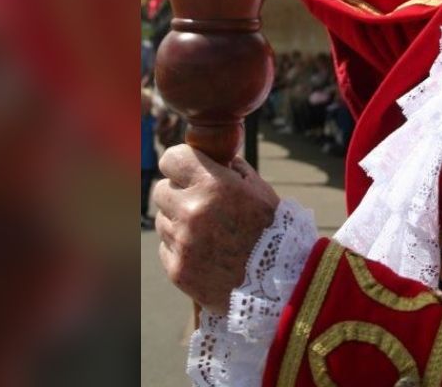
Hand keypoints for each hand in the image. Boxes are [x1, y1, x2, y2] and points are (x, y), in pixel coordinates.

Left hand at [153, 146, 280, 310]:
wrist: (281, 285)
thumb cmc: (274, 232)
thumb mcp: (260, 190)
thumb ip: (232, 169)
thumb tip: (210, 156)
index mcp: (214, 185)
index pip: (171, 159)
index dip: (180, 163)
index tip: (186, 170)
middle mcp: (192, 211)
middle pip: (161, 190)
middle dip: (177, 193)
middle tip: (198, 204)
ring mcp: (182, 243)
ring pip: (162, 221)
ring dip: (178, 222)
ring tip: (207, 233)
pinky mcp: (177, 270)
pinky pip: (166, 249)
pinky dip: (179, 249)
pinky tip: (204, 253)